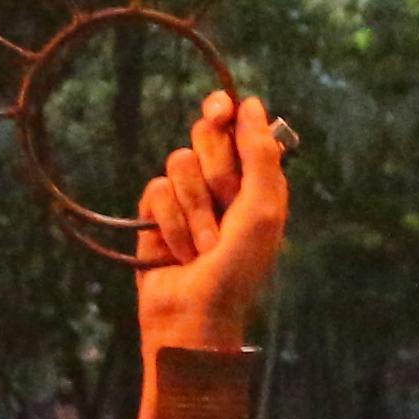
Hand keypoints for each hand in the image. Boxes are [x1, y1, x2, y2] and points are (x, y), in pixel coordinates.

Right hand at [135, 89, 288, 348]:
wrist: (195, 313)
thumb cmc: (239, 267)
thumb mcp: (262, 209)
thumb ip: (260, 154)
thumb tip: (253, 104)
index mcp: (255, 178)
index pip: (237, 125)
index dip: (225, 112)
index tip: (219, 111)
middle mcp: (221, 182)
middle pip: (204, 136)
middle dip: (215, 171)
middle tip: (226, 204)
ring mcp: (187, 196)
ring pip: (178, 163)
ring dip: (194, 208)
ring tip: (204, 244)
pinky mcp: (156, 213)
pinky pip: (155, 189)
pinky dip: (170, 222)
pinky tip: (178, 251)